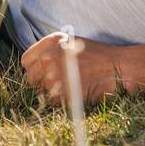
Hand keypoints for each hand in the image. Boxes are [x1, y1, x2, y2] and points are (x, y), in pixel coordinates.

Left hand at [21, 31, 135, 105]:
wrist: (118, 68)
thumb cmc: (98, 55)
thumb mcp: (71, 43)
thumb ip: (50, 50)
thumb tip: (36, 63)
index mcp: (50, 46)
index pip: (26, 62)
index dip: (32, 68)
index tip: (39, 72)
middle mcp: (49, 61)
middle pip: (31, 79)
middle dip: (40, 82)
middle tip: (56, 82)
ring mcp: (56, 79)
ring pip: (42, 92)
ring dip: (52, 93)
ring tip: (70, 86)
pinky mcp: (64, 95)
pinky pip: (55, 102)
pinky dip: (62, 101)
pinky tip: (75, 93)